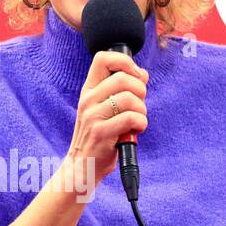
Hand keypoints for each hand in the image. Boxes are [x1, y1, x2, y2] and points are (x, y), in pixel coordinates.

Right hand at [69, 50, 148, 182]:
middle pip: (123, 77)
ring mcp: (92, 116)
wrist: (82, 167)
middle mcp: (88, 100)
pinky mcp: (101, 133)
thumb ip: (121, 90)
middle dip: (140, 91)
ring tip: (136, 121)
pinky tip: (135, 131)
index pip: (103, 58)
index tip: (135, 77)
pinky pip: (131, 118)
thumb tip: (143, 74)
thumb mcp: (105, 109)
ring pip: (129, 98)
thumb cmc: (99, 137)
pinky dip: (141, 124)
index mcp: (89, 90)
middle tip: (138, 106)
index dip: (125, 62)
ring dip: (142, 110)